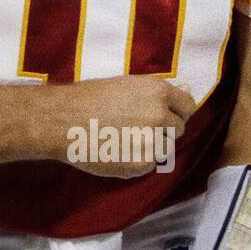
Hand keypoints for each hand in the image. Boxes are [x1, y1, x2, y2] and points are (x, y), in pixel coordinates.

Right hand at [42, 75, 194, 177]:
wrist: (61, 121)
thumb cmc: (88, 98)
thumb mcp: (125, 85)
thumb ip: (158, 92)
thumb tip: (189, 87)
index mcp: (157, 92)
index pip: (188, 106)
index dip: (176, 111)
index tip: (164, 115)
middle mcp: (160, 116)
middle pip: (178, 129)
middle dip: (162, 129)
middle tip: (135, 126)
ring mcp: (152, 142)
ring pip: (165, 148)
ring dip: (151, 146)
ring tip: (124, 139)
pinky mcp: (141, 164)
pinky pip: (150, 164)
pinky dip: (137, 160)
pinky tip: (116, 150)